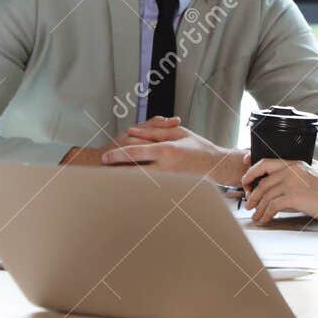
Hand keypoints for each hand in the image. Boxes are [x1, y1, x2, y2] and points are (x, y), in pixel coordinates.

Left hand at [101, 118, 244, 182]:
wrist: (216, 165)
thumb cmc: (197, 146)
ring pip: (140, 181)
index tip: (105, 157)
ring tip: (110, 177)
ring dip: (125, 179)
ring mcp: (169, 179)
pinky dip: (138, 184)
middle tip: (102, 170)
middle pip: (134, 170)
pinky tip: (129, 183)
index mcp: (167, 150)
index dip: (118, 154)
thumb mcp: (177, 132)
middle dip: (116, 171)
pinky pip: (150, 186)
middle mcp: (166, 167)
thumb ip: (154, 131)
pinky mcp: (171, 187)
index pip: (136, 152)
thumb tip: (132, 131)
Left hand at [241, 159, 317, 223]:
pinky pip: (273, 205)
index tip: (245, 183)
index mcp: (294, 163)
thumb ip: (290, 181)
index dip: (251, 173)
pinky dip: (266, 214)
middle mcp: (291, 170)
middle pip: (262, 181)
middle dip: (252, 195)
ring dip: (258, 207)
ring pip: (266, 195)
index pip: (264, 163)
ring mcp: (292, 183)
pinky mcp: (294, 196)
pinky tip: (265, 219)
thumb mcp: (307, 179)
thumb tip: (274, 193)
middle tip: (248, 204)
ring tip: (256, 216)